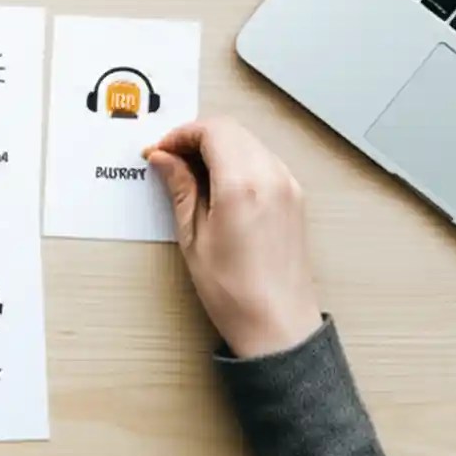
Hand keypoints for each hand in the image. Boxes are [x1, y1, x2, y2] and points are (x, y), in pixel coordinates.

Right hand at [144, 119, 321, 358]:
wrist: (278, 325)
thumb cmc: (236, 293)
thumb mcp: (194, 238)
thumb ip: (180, 189)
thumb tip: (164, 160)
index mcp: (243, 185)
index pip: (211, 130)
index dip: (179, 134)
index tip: (160, 151)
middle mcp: (271, 178)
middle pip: (231, 130)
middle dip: (196, 137)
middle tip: (169, 159)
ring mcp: (288, 185)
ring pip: (248, 141)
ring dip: (217, 146)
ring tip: (190, 174)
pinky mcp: (295, 197)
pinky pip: (263, 160)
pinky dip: (237, 159)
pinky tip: (217, 184)